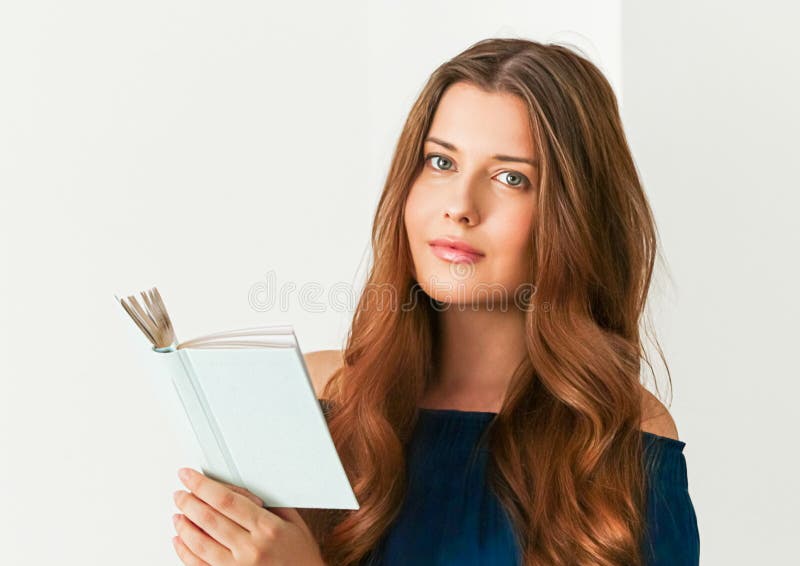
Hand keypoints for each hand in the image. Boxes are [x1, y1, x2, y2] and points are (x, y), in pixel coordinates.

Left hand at [171, 467, 324, 564]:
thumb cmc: (301, 556)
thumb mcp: (293, 523)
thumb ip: (270, 504)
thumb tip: (240, 488)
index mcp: (268, 528)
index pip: (226, 500)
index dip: (203, 486)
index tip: (190, 476)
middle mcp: (252, 549)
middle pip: (209, 519)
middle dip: (189, 502)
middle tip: (180, 492)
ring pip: (200, 543)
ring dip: (184, 525)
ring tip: (177, 513)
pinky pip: (199, 565)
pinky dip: (184, 552)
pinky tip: (179, 539)